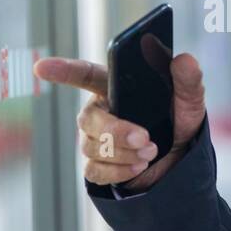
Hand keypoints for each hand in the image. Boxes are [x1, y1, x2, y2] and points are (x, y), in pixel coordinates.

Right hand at [34, 53, 205, 191]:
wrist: (180, 165)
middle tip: (145, 138)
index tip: (41, 68)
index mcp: (113, 87)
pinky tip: (139, 167)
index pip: (83, 74)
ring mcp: (94, 140)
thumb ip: (188, 81)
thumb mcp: (190, 102)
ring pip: (93, 146)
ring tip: (151, 152)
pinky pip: (96, 170)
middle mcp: (99, 111)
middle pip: (89, 119)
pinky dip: (119, 171)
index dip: (62, 71)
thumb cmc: (178, 125)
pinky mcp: (97, 166)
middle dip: (116, 130)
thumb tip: (184, 60)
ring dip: (123, 152)